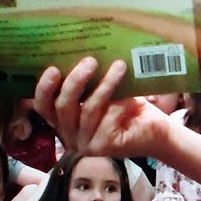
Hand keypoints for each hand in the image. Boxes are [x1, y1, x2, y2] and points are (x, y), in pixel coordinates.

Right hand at [33, 58, 171, 159]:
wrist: (157, 132)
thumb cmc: (129, 108)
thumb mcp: (104, 92)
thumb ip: (89, 82)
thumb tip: (82, 52)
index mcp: (65, 122)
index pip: (43, 107)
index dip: (44, 89)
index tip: (54, 68)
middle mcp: (71, 136)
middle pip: (63, 107)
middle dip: (76, 80)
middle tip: (91, 61)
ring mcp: (86, 145)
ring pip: (89, 109)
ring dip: (105, 84)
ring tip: (119, 66)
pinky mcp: (104, 148)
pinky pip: (109, 119)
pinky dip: (122, 103)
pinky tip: (135, 97)